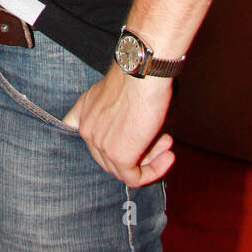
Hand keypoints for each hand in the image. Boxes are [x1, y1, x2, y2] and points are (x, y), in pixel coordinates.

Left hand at [62, 63, 174, 185]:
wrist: (142, 73)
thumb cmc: (137, 77)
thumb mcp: (118, 96)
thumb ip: (116, 118)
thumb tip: (135, 137)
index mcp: (83, 112)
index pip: (90, 142)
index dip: (111, 147)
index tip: (135, 142)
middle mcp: (86, 130)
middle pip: (109, 158)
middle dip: (136, 153)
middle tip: (160, 141)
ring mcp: (100, 145)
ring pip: (123, 169)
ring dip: (149, 160)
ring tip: (167, 145)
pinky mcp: (118, 156)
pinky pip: (134, 178)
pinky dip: (153, 171)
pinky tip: (168, 156)